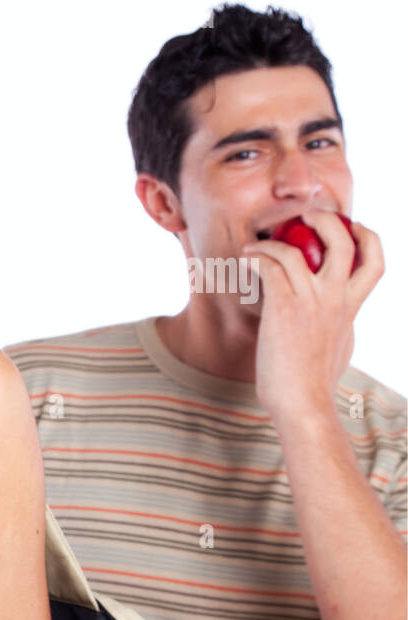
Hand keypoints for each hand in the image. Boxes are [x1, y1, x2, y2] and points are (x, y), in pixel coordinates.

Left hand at [243, 213, 383, 421]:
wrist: (302, 403)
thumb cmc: (314, 382)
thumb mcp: (340, 345)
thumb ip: (340, 324)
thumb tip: (339, 318)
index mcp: (352, 307)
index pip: (375, 262)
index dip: (369, 237)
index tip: (353, 226)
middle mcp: (337, 299)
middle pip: (346, 241)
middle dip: (328, 220)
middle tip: (304, 217)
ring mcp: (312, 302)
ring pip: (300, 250)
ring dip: (274, 240)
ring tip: (256, 242)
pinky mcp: (285, 308)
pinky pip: (272, 267)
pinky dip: (256, 256)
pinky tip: (245, 259)